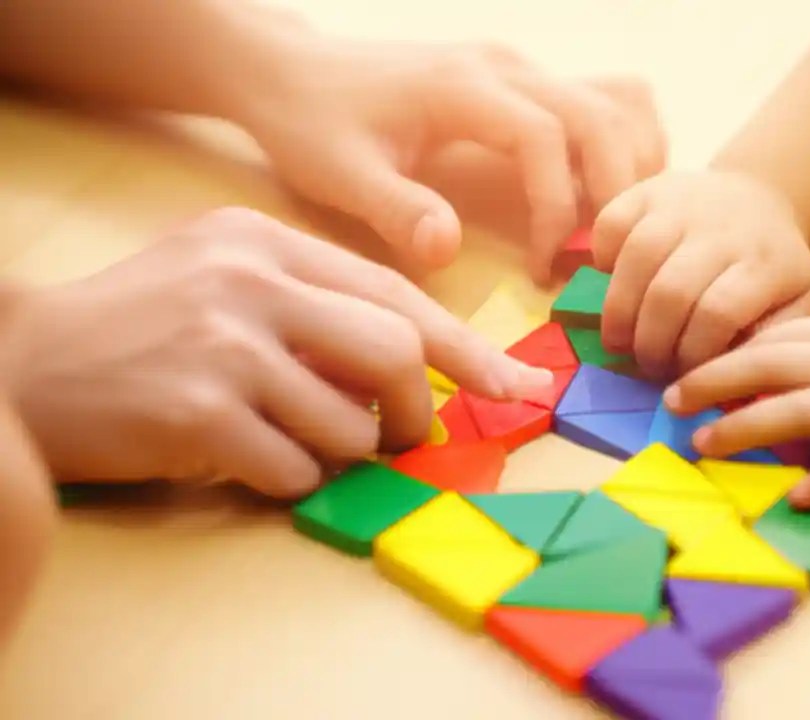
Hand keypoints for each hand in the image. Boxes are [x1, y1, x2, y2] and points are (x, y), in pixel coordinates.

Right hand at [3, 208, 549, 497]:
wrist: (24, 362)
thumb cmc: (139, 324)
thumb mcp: (225, 275)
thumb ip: (314, 303)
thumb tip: (418, 365)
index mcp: (267, 243)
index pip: (398, 295)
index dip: (469, 349)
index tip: (517, 387)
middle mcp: (253, 283)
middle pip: (397, 351)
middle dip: (413, 409)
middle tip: (399, 435)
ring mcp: (226, 347)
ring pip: (351, 424)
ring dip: (341, 453)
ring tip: (291, 441)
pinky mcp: (199, 413)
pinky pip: (296, 469)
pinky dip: (290, 479)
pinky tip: (247, 460)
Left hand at [243, 38, 664, 283]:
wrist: (292, 68)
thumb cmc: (311, 123)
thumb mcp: (339, 174)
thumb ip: (397, 211)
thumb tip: (449, 251)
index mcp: (462, 88)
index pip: (545, 137)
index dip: (557, 205)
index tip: (543, 266)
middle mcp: (505, 67)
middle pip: (601, 115)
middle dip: (617, 192)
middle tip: (598, 260)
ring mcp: (520, 67)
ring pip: (615, 102)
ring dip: (631, 166)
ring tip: (610, 232)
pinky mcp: (523, 79)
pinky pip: (601, 101)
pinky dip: (621, 148)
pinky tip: (602, 199)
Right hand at [593, 171, 809, 378]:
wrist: (757, 198)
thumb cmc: (770, 268)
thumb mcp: (792, 306)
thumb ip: (767, 344)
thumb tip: (730, 384)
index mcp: (766, 263)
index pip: (718, 313)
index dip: (692, 354)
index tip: (686, 377)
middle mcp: (723, 228)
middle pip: (671, 292)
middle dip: (652, 343)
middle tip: (649, 368)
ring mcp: (682, 203)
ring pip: (636, 259)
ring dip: (619, 314)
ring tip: (620, 344)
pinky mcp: (646, 190)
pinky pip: (610, 225)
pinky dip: (602, 261)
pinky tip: (614, 286)